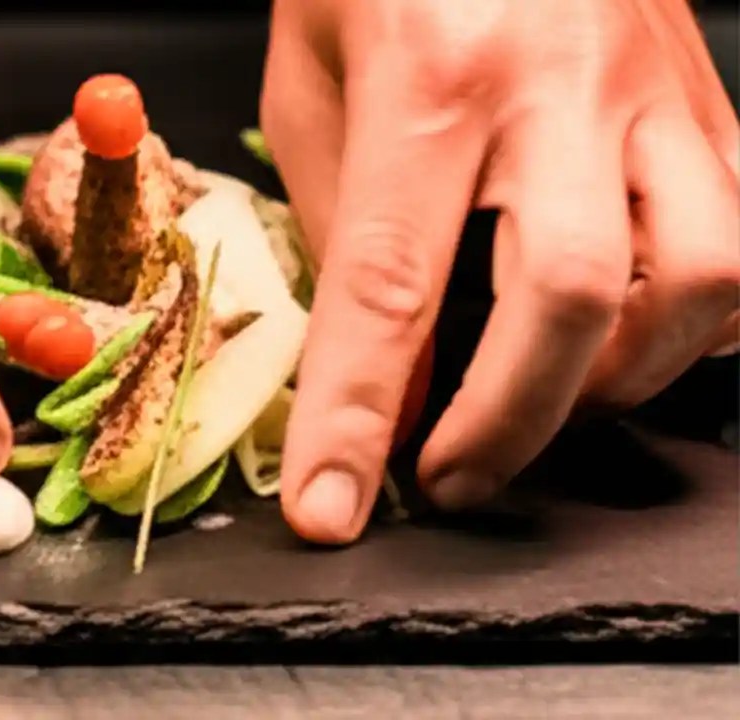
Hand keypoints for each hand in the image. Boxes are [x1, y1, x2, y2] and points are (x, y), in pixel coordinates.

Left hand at [261, 0, 738, 542]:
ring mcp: (652, 88)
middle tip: (450, 474)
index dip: (359, 419)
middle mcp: (557, 84)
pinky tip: (631, 326)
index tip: (336, 512)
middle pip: (572, 300)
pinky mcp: (704, 93)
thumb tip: (385, 367)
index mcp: (428, 77)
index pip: (390, 285)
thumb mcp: (310, 78)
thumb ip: (342, 224)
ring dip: (621, 375)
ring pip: (704, 277)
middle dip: (510, 424)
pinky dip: (699, 312)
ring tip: (544, 393)